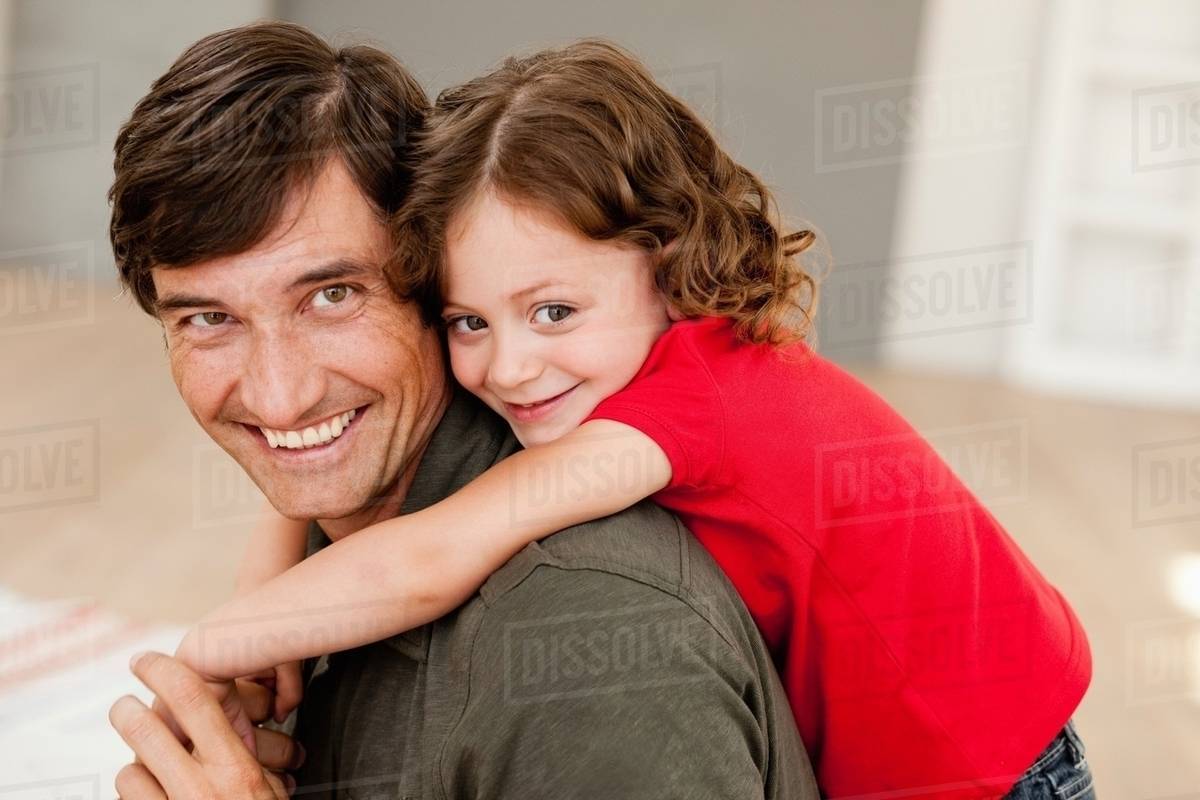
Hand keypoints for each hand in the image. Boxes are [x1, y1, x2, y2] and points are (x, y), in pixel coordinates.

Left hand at [110, 651, 303, 798]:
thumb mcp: (270, 786)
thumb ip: (248, 753)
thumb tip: (232, 719)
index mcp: (236, 766)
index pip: (195, 698)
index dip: (164, 669)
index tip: (146, 659)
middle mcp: (201, 787)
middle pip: (146, 727)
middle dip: (127, 711)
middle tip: (125, 705)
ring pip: (129, 770)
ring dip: (135, 766)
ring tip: (149, 770)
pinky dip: (135, 795)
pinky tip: (149, 796)